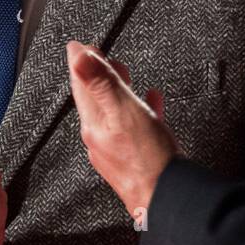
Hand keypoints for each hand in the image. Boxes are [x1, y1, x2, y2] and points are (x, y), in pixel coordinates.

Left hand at [66, 42, 178, 220]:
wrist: (166, 199)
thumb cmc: (148, 161)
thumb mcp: (124, 112)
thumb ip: (102, 84)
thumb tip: (78, 57)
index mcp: (94, 125)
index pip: (80, 85)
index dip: (80, 61)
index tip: (78, 45)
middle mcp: (100, 138)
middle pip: (94, 98)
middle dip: (96, 74)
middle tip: (97, 54)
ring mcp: (116, 150)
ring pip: (113, 111)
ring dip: (117, 90)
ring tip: (123, 74)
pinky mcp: (134, 158)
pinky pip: (132, 126)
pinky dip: (138, 109)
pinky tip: (151, 104)